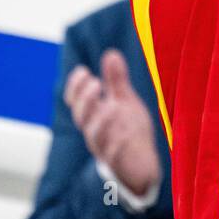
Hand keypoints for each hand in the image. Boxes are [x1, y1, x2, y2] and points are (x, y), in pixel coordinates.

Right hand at [65, 49, 160, 197]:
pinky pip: (114, 156)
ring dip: (101, 121)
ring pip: (95, 136)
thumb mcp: (124, 101)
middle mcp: (96, 132)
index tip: (82, 71)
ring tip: (111, 107)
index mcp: (95, 116)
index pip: (77, 101)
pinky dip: (118, 145)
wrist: (142, 165)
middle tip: (96, 83)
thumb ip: (116, 81)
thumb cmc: (129, 130)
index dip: (75, 87)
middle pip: (82, 117)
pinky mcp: (119, 163)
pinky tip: (125, 135)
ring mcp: (106, 148)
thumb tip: (110, 53)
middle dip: (86, 100)